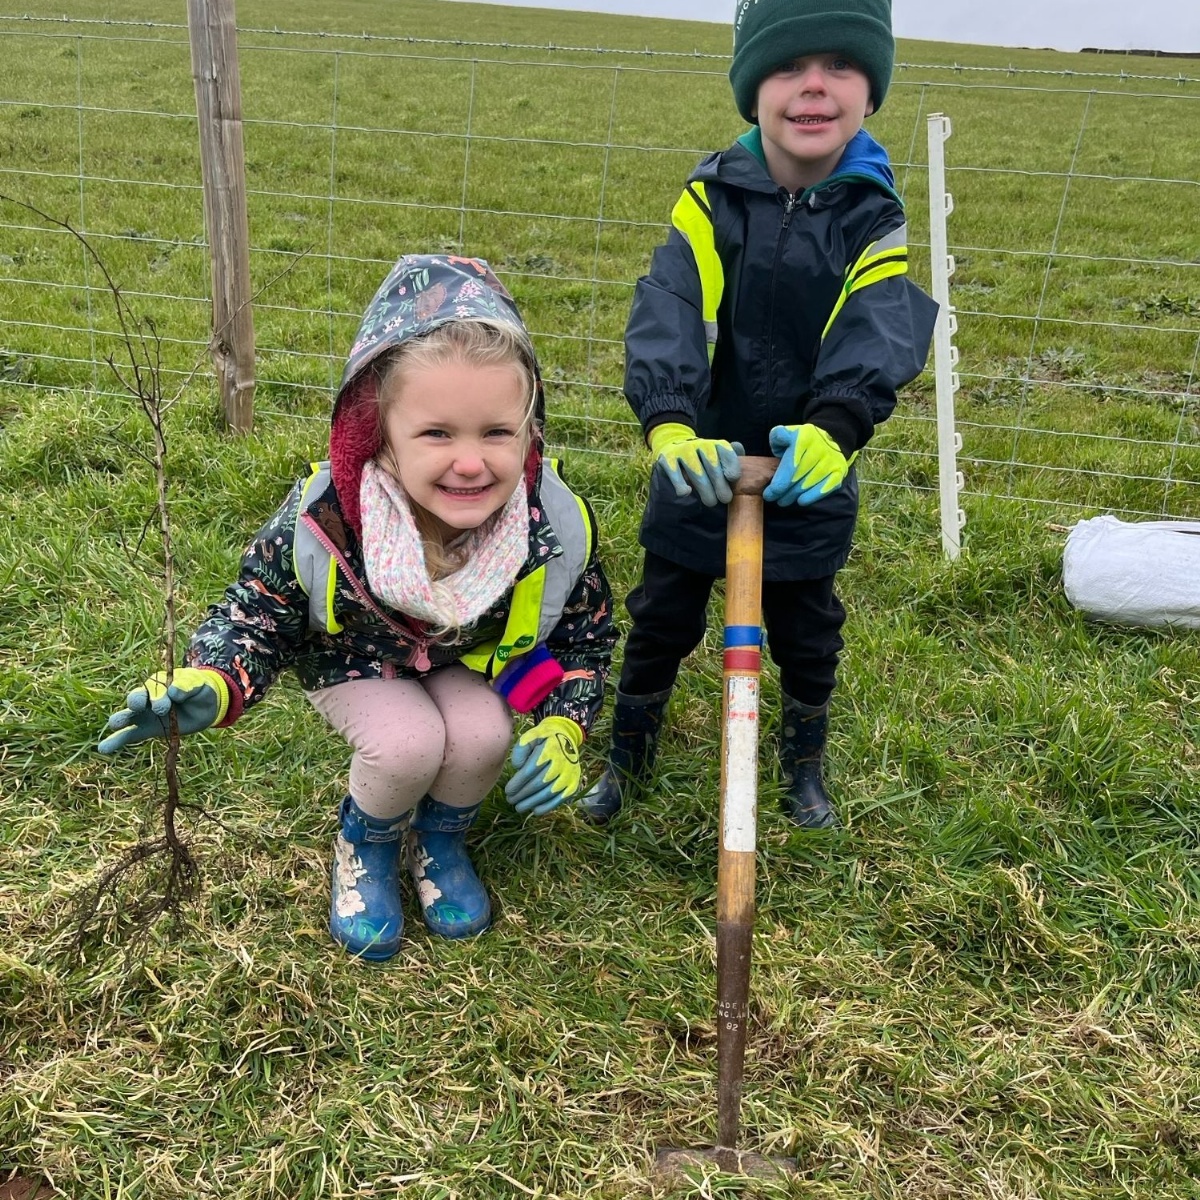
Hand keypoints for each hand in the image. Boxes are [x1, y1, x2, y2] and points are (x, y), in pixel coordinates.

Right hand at [98, 668, 228, 753]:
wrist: (206, 706)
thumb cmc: (200, 690)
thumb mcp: (199, 684)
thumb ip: (188, 685)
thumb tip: (174, 691)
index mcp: (159, 682)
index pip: (154, 687)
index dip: (157, 695)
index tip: (165, 704)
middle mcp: (148, 697)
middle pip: (137, 698)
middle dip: (137, 702)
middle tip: (141, 707)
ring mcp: (145, 714)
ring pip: (129, 716)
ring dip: (121, 719)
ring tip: (115, 724)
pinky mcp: (146, 729)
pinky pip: (129, 735)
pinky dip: (116, 741)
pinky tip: (103, 748)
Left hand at [504, 716, 583, 815]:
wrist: (566, 736)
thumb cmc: (544, 738)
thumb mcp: (531, 736)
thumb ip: (521, 748)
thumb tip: (517, 766)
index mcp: (549, 750)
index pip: (530, 770)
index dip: (518, 783)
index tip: (508, 790)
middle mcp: (561, 763)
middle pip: (538, 784)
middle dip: (522, 794)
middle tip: (510, 800)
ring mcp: (569, 775)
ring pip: (548, 793)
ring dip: (531, 802)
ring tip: (519, 807)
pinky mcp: (573, 784)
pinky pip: (559, 799)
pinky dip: (547, 807)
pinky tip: (535, 810)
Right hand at [649, 422, 743, 506]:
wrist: (672, 445)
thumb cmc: (702, 458)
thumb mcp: (718, 455)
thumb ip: (731, 456)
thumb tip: (738, 449)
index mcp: (715, 444)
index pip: (727, 453)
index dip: (732, 466)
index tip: (732, 479)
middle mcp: (700, 444)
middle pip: (712, 465)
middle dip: (720, 484)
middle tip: (724, 499)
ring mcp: (683, 451)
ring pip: (696, 471)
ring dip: (704, 488)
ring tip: (710, 502)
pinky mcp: (667, 458)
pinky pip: (675, 472)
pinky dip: (680, 483)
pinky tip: (686, 492)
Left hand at [763, 424, 857, 505]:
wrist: (831, 437)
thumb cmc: (802, 440)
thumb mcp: (788, 432)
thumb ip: (777, 436)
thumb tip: (777, 448)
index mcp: (804, 439)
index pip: (789, 467)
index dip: (777, 485)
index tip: (768, 494)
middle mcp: (819, 449)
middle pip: (797, 478)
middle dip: (783, 492)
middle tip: (774, 499)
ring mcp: (831, 461)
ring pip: (808, 485)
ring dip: (794, 496)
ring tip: (784, 501)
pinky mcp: (839, 471)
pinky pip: (825, 488)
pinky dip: (812, 496)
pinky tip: (801, 501)